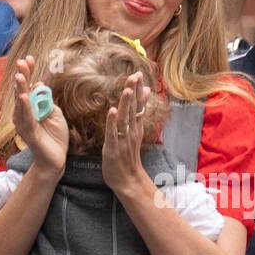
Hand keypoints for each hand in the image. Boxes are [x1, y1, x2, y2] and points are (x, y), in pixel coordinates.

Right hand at [10, 56, 68, 175]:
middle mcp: (25, 114)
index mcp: (32, 108)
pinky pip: (27, 118)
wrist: (55, 161)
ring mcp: (25, 124)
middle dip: (23, 76)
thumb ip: (48, 101)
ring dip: (21, 89)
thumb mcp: (55, 115)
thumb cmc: (55, 138)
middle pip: (22, 92)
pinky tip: (24, 96)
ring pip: (22, 103)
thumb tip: (40, 85)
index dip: (29, 73)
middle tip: (21, 62)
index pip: (29, 87)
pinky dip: (25, 107)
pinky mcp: (30, 134)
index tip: (30, 58)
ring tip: (20, 76)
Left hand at [102, 71, 153, 197]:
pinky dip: (112, 122)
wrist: (128, 181)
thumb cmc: (128, 158)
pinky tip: (112, 111)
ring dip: (126, 104)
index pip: (138, 105)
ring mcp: (123, 140)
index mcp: (135, 128)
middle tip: (135, 75)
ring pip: (125, 119)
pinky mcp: (113, 148)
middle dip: (134, 91)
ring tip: (127, 90)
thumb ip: (137, 116)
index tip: (139, 74)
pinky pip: (113, 134)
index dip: (138, 90)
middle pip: (133, 108)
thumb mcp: (135, 135)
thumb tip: (142, 98)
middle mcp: (131, 131)